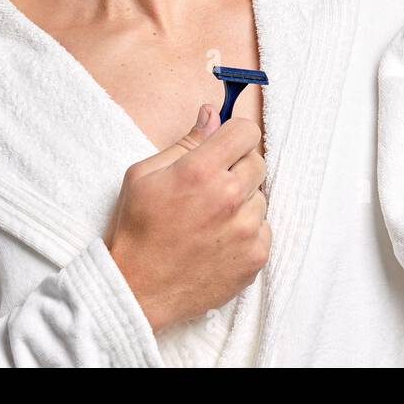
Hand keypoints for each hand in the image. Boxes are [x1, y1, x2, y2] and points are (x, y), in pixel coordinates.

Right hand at [104, 104, 268, 331]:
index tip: (224, 147)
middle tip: (211, 187)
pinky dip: (247, 231)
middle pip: (257, 162)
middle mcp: (229, 197)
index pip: (246, 132)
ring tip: (211, 219)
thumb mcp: (145, 175)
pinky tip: (219, 240)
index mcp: (201, 171)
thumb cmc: (138, 229)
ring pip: (261, 197)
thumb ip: (186, 141)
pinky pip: (264, 228)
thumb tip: (212, 114)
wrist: (138, 289)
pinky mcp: (255, 256)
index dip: (234, 136)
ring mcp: (246, 229)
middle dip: (237, 168)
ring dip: (242, 202)